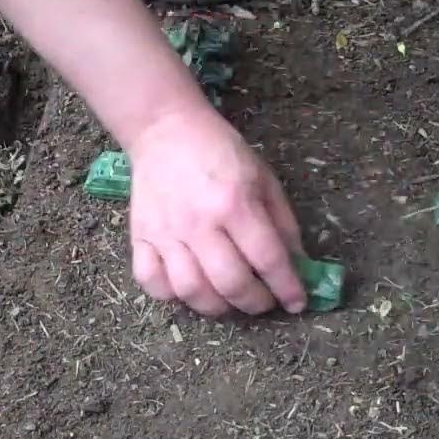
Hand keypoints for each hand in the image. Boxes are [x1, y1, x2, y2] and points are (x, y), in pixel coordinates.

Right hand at [126, 107, 307, 316]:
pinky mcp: (140, 237)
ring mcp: (165, 233)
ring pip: (190, 291)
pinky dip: (171, 295)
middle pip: (230, 283)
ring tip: (229, 299)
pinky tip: (189, 287)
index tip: (297, 303)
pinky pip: (152, 282)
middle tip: (264, 302)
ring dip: (217, 307)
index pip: (267, 259)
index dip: (287, 287)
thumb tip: (298, 265)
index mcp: (235, 203)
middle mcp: (199, 223)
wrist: (165, 130)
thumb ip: (282, 222)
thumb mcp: (263, 178)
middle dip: (255, 303)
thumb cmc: (220, 152)